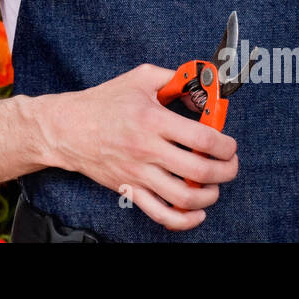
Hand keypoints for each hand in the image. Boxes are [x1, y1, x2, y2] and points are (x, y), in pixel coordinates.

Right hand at [45, 63, 238, 231]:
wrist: (68, 127)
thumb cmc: (105, 102)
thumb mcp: (141, 78)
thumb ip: (175, 79)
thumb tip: (203, 89)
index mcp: (152, 119)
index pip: (201, 139)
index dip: (225, 145)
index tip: (228, 144)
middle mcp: (146, 149)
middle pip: (199, 170)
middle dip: (226, 170)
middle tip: (229, 164)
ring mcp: (138, 173)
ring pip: (184, 197)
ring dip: (210, 195)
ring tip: (214, 185)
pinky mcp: (130, 189)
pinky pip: (161, 214)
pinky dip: (184, 220)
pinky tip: (196, 212)